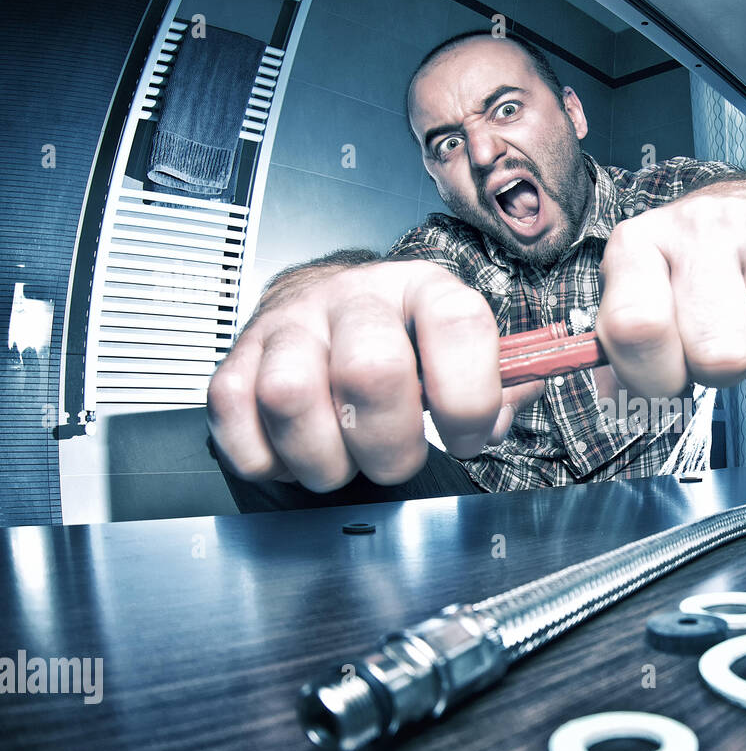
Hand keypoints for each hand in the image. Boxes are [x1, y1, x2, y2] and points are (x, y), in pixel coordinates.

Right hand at [207, 259, 542, 491]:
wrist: (322, 309)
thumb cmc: (403, 342)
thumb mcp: (461, 350)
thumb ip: (500, 383)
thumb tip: (507, 407)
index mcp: (423, 288)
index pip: (458, 324)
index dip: (470, 396)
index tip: (468, 435)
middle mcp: (353, 299)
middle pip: (370, 370)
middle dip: (391, 444)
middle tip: (397, 459)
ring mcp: (287, 328)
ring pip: (292, 398)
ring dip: (325, 459)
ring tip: (344, 458)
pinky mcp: (233, 365)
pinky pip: (240, 427)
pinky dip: (273, 462)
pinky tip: (300, 451)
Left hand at [593, 186, 745, 396]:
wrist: (745, 207)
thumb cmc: (685, 273)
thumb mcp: (637, 305)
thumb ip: (621, 363)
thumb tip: (622, 405)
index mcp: (637, 247)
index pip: (637, 328)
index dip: (656, 376)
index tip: (667, 375)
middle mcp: (697, 227)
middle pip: (719, 353)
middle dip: (720, 372)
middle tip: (716, 349)